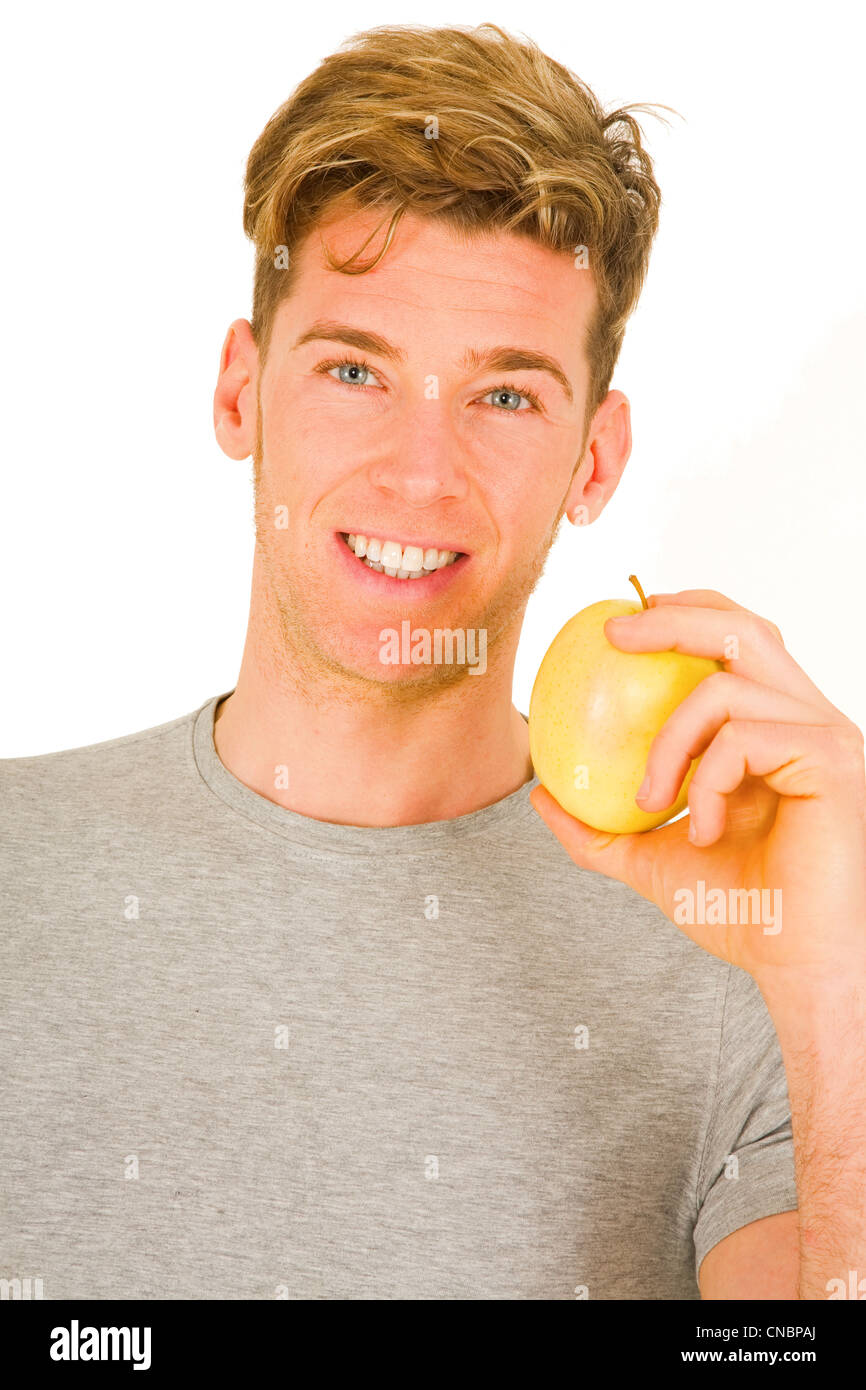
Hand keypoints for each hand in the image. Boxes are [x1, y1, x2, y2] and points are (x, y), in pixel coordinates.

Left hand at [529, 589, 865, 990]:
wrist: (795, 965)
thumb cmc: (743, 913)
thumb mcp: (652, 859)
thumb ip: (601, 828)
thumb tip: (541, 795)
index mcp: (776, 729)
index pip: (738, 642)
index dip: (684, 614)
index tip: (620, 625)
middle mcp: (806, 721)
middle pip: (744, 629)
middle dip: (673, 616)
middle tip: (611, 633)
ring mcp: (825, 737)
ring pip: (726, 690)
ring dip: (669, 744)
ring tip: (655, 802)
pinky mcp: (832, 760)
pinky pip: (743, 738)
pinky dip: (707, 782)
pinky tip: (706, 831)